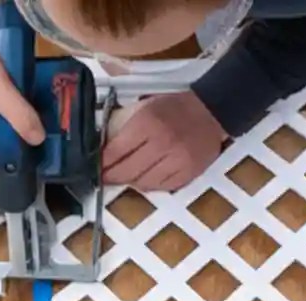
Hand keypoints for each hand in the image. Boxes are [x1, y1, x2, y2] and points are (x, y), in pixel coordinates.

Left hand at [103, 91, 226, 191]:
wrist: (210, 112)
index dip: (102, 163)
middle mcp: (162, 143)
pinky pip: (162, 187)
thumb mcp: (144, 108)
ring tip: (126, 176)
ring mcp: (177, 160)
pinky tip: (146, 177)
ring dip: (131, 181)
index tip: (95, 167)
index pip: (116, 151)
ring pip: (143, 183)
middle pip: (127, 171)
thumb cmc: (173, 108)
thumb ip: (124, 127)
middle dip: (112, 176)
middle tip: (105, 177)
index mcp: (147, 123)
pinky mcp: (188, 172)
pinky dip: (151, 184)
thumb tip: (103, 148)